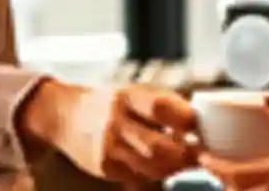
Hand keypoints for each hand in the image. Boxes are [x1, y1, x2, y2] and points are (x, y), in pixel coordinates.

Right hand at [18, 80, 198, 183]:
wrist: (65, 115)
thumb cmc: (111, 102)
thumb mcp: (134, 92)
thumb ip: (166, 105)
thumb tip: (202, 125)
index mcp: (127, 96)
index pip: (161, 108)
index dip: (187, 120)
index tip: (201, 127)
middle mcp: (116, 121)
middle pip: (160, 147)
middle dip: (186, 154)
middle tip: (200, 153)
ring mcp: (109, 147)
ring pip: (153, 167)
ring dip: (175, 167)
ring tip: (183, 160)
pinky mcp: (105, 167)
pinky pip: (139, 176)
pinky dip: (155, 173)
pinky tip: (159, 164)